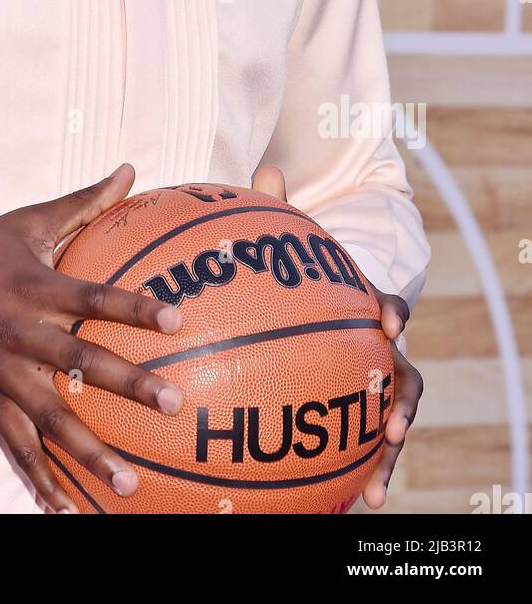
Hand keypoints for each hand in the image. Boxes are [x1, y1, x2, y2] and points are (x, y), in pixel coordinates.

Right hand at [0, 162, 184, 513]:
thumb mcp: (26, 222)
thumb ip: (83, 203)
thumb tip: (129, 170)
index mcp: (34, 287)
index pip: (92, 295)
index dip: (134, 308)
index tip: (177, 321)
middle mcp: (20, 332)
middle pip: (80, 363)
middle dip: (128, 386)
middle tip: (174, 404)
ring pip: (50, 419)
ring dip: (90, 453)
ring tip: (130, 482)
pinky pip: (14, 445)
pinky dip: (39, 479)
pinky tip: (64, 508)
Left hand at [251, 163, 422, 510]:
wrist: (326, 309)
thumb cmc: (304, 276)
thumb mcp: (291, 245)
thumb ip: (280, 213)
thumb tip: (266, 171)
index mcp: (366, 307)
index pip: (388, 305)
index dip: (390, 310)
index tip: (387, 321)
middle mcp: (381, 349)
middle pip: (405, 375)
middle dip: (403, 402)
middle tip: (394, 424)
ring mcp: (375, 383)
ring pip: (394, 419)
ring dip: (389, 451)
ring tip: (377, 485)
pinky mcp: (360, 411)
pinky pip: (365, 445)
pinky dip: (364, 472)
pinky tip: (354, 500)